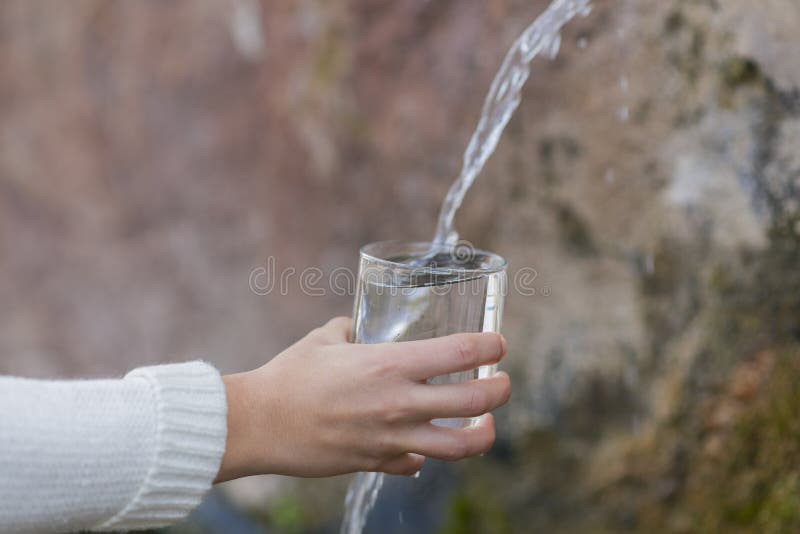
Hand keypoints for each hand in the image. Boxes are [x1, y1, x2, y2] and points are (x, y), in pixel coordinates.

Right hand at [215, 317, 509, 481]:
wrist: (259, 423)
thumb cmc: (289, 375)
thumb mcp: (325, 338)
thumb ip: (351, 329)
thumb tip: (360, 326)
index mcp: (389, 365)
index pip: (459, 354)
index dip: (488, 346)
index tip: (497, 343)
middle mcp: (398, 403)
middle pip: (473, 401)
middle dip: (500, 390)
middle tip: (503, 382)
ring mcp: (391, 438)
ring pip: (459, 446)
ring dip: (483, 433)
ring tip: (487, 423)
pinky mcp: (376, 462)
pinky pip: (415, 463)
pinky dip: (426, 455)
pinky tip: (425, 446)